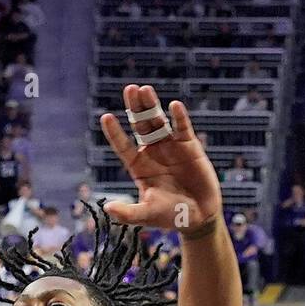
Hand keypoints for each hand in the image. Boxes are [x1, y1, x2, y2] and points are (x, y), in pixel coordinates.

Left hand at [100, 84, 221, 232]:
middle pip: (140, 125)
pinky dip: (179, 117)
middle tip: (129, 89)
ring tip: (145, 89)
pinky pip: (182, 128)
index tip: (106, 117)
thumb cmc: (170, 216)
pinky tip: (174, 106)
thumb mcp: (147, 214)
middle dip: (135, 108)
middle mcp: (152, 152)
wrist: (198, 216)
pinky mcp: (189, 146)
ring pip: (158, 121)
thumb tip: (107, 208)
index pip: (123, 146)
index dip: (115, 132)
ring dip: (152, 105)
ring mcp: (170, 147)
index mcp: (138, 166)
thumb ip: (128, 213)